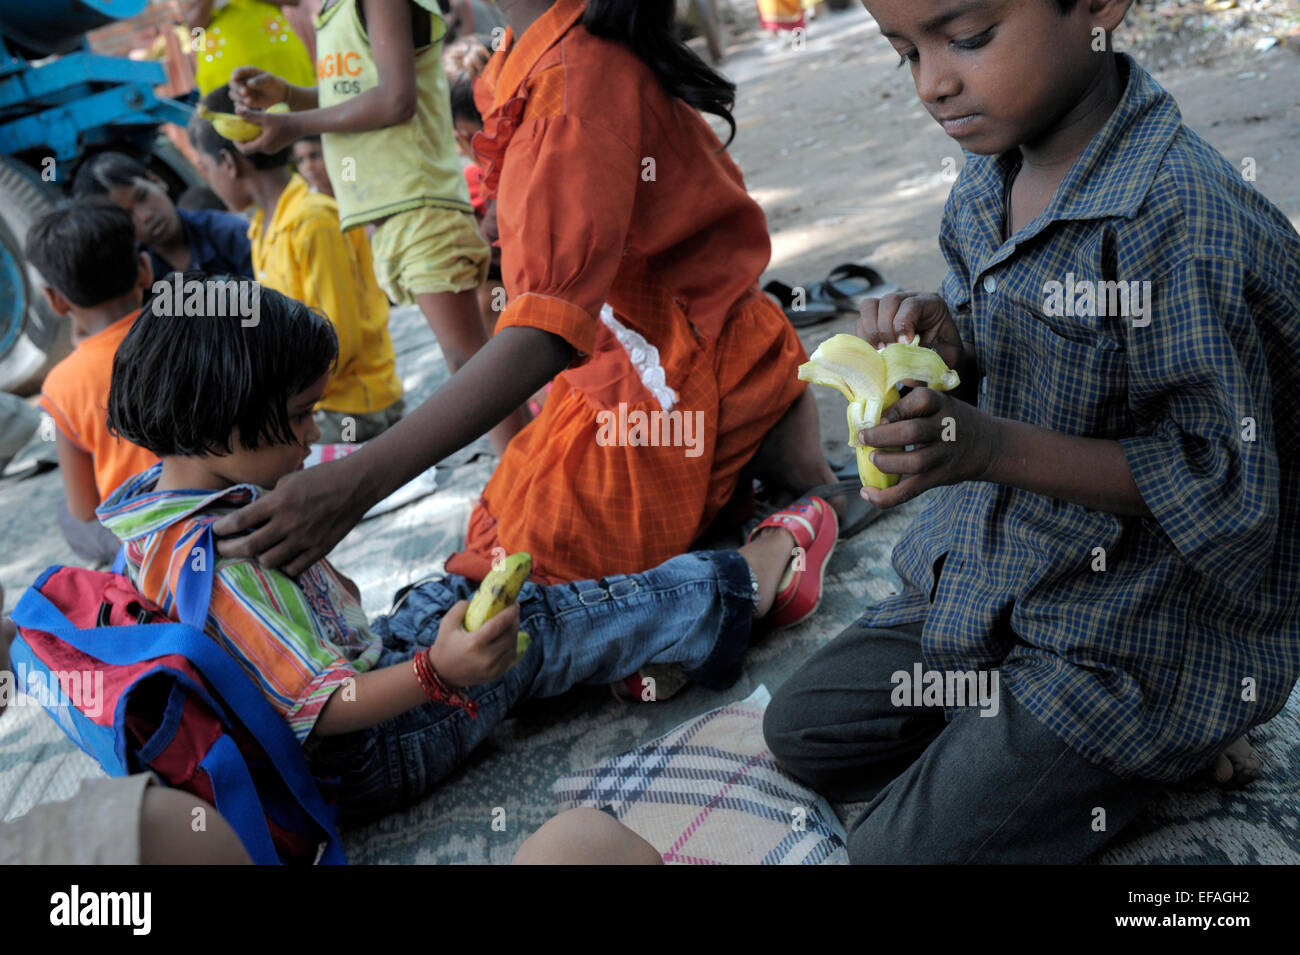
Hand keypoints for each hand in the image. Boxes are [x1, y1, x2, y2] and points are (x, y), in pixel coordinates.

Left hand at [213, 456, 372, 575]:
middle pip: (249, 546)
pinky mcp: (320, 550)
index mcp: (279, 502)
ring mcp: (305, 539)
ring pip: (268, 561)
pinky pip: (292, 568)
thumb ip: (270, 499)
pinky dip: (282, 565)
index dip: (222, 528)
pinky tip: (280, 557)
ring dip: (256, 557)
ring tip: (255, 550)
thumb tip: (253, 514)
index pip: (240, 520)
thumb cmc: (322, 477)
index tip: (215, 530)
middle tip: (222, 547)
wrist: (356, 485)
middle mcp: (289, 523)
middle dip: (228, 549)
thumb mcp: (289, 480)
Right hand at [229, 66, 288, 110]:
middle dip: (237, 88)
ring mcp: (241, 92)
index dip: (235, 74)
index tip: (234, 78)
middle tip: (245, 92)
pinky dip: (240, 106)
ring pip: (233, 95)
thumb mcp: (270, 80)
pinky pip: (237, 104)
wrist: (278, 97)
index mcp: (247, 72)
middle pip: (232, 84)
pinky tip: (247, 108)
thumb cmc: (273, 85)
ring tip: (250, 102)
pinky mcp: (243, 101)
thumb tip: (249, 83)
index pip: (237, 71)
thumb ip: (260, 81)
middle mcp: (241, 81)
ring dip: (239, 98)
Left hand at [233, 104, 300, 155]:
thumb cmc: (285, 121)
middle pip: (249, 148)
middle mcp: (267, 150)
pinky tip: (258, 128)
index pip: (244, 149)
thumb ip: (251, 115)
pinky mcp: (276, 146)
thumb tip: (236, 110)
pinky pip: (263, 145)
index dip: (236, 143)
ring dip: (250, 138)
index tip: (233, 134)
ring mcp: (272, 149)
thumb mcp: (266, 117)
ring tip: (247, 127)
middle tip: (239, 129)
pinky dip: (258, 138)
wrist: (301, 125)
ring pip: (256, 146)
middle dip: (243, 140)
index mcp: (263, 145)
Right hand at [428, 600, 519, 688]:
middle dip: (514, 621)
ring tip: (511, 623)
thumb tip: (478, 599)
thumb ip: (460, 608)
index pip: (499, 624)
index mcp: (474, 643)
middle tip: (513, 611)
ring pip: (512, 646)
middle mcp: (486, 657)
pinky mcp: (496, 675)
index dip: (510, 613)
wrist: (442, 674)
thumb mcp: (447, 624)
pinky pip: (510, 657)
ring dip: (514, 633)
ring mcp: (493, 668)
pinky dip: (511, 645)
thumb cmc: (445, 646)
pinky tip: (507, 637)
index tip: (514, 603)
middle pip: (510, 635)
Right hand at [857, 292, 963, 372]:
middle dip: (886, 327)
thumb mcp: (945, 359)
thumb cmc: (944, 355)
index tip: (905, 344)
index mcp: (931, 304)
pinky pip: (861, 322)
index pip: (911, 304)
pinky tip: (875, 351)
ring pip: (870, 306)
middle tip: (890, 349)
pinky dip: (864, 337)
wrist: (938, 356)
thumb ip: (928, 363)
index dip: (904, 323)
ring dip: (871, 330)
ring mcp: (889, 308)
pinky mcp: (875, 319)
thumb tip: (903, 373)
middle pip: (888, 301)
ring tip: (881, 350)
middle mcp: (908, 299)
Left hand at [858, 386, 1001, 508]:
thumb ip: (914, 396)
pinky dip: (886, 496)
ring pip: (914, 463)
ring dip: (887, 462)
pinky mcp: (938, 478)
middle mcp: (945, 429)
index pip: (920, 400)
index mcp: (943, 405)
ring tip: (873, 459)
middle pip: (912, 432)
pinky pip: (910, 490)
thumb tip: (879, 388)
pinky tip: (867, 493)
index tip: (880, 415)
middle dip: (882, 435)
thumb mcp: (942, 400)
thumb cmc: (953, 420)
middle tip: (864, 437)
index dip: (895, 408)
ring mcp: (943, 455)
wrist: (989, 446)